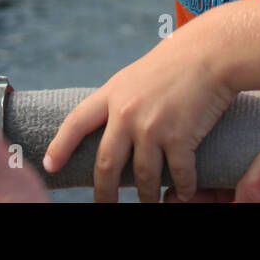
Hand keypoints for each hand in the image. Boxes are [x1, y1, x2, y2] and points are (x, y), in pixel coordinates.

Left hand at [42, 28, 235, 202]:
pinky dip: (183, 188)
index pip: (76, 123)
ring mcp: (152, 127)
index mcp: (113, 93)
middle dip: (104, 193)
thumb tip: (111, 124)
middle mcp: (126, 113)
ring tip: (149, 203)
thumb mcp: (138, 75)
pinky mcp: (179, 138)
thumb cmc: (178, 62)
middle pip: (106, 164)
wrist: (210, 53)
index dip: (60, 146)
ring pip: (142, 177)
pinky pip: (178, 175)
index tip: (50, 166)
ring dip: (146, 196)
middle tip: (105, 206)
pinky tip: (184, 192)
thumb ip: (122, 99)